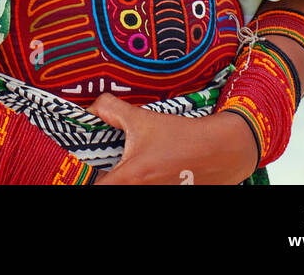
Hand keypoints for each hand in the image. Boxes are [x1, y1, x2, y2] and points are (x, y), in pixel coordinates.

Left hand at [84, 93, 259, 185]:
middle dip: (104, 177)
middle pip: (109, 189)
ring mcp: (157, 197)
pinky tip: (146, 171)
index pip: (95, 189)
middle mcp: (141, 193)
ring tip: (128, 163)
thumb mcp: (144, 119)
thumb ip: (113, 111)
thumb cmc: (181, 137)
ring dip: (121, 179)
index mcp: (131, 177)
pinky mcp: (169, 197)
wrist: (220, 152)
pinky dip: (141, 182)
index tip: (83, 168)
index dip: (86, 178)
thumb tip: (92, 107)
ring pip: (127, 190)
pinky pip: (145, 190)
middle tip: (105, 162)